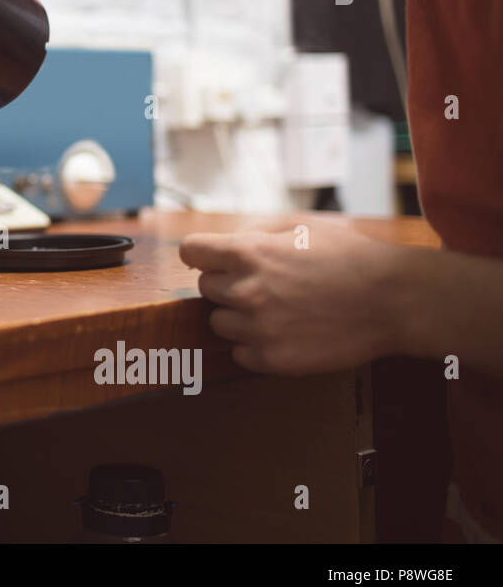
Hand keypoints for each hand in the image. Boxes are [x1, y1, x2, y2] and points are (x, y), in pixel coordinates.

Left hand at [178, 219, 410, 374]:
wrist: (394, 300)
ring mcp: (259, 328)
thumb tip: (223, 245)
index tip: (212, 260)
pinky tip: (284, 333)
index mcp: (250, 253)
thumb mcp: (301, 227)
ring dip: (238, 316)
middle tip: (263, 285)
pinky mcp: (273, 359)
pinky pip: (239, 353)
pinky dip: (255, 345)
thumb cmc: (351, 258)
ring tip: (277, 310)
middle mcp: (247, 290)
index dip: (202, 254)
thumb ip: (254, 234)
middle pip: (206, 288)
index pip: (190, 251)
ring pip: (219, 323)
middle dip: (227, 284)